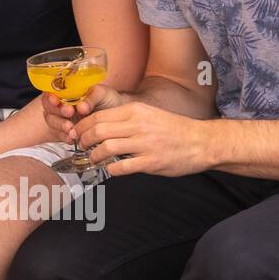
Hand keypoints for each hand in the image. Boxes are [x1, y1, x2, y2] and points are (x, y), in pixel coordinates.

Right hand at [42, 83, 126, 143]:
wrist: (118, 117)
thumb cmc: (108, 100)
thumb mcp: (102, 93)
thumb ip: (91, 97)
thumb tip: (81, 106)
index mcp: (68, 91)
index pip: (52, 91)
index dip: (50, 96)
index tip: (56, 100)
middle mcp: (62, 104)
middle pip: (49, 107)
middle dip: (57, 111)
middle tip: (69, 113)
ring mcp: (63, 118)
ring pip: (51, 121)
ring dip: (59, 125)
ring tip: (70, 128)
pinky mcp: (67, 131)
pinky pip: (60, 135)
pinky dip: (64, 137)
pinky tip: (72, 139)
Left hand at [75, 100, 213, 177]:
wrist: (202, 142)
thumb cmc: (174, 129)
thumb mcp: (149, 114)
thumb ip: (126, 119)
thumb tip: (100, 127)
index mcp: (135, 110)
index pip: (98, 116)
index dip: (82, 126)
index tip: (77, 133)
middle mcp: (138, 125)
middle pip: (98, 131)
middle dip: (83, 141)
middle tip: (81, 147)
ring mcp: (144, 144)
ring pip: (106, 149)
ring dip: (94, 156)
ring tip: (93, 159)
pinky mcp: (151, 162)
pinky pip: (121, 167)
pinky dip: (110, 169)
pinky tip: (110, 168)